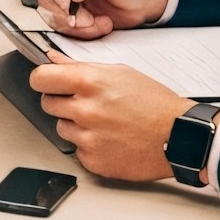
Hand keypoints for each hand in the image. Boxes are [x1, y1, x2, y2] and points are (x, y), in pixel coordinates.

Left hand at [27, 58, 189, 178]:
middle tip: (85, 103)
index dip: (42, 80)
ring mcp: (87, 137)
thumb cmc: (155, 104)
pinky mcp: (93, 160)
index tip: (47, 82)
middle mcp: (85, 110)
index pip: (40, 79)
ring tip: (104, 122)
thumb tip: (54, 59)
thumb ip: (82, 67)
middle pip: (47, 104)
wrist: (180, 136)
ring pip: (61, 128)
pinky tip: (110, 139)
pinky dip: (89, 145)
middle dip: (61, 102)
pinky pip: (77, 150)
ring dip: (76, 125)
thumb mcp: (120, 73)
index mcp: (89, 82)